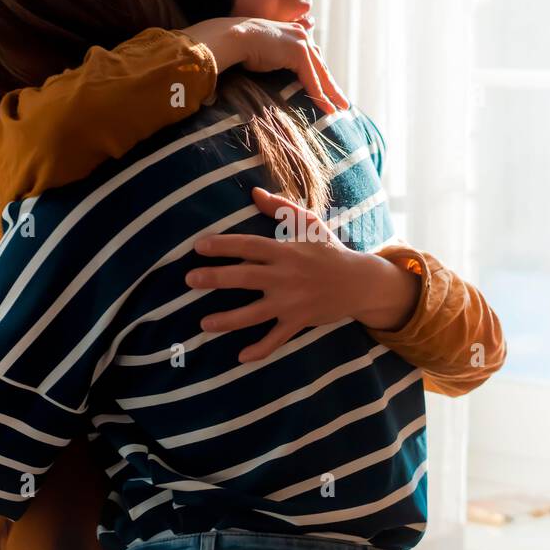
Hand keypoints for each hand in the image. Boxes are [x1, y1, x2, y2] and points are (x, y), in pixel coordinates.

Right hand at [181, 17, 347, 113]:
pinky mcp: (299, 52)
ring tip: (340, 108)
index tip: (328, 92)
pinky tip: (327, 107)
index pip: (312, 60)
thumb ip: (277, 62)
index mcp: (294, 34)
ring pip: (321, 73)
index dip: (321, 77)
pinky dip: (319, 94)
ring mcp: (301, 41)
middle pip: (321, 66)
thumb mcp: (265, 56)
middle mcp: (301, 35)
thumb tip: (276, 77)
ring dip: (331, 93)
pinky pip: (312, 78)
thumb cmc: (241, 49)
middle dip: (332, 86)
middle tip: (343, 103)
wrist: (233, 38)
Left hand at [186, 188, 421, 362]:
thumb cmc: (329, 250)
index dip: (224, 246)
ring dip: (228, 320)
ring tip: (204, 323)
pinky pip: (276, 338)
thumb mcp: (310, 223)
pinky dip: (260, 349)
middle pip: (245, 277)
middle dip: (216, 279)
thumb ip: (281, 208)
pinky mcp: (299, 321)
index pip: (249, 246)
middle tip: (189, 280)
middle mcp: (286, 276)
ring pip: (255, 313)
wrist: (360, 282)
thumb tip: (254, 192)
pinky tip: (241, 357)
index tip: (199, 246)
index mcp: (285, 251)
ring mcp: (292, 302)